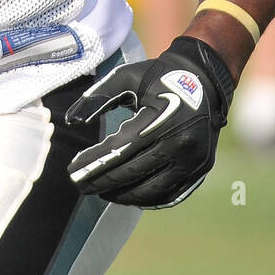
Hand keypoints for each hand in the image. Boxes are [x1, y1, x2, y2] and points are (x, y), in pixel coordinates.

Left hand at [65, 36, 234, 208]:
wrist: (204, 77)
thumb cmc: (159, 76)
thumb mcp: (126, 77)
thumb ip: (98, 97)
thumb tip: (71, 120)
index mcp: (158, 119)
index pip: (119, 150)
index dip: (94, 163)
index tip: (73, 171)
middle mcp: (178, 143)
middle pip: (132, 172)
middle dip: (102, 182)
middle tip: (81, 186)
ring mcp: (192, 159)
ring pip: (151, 190)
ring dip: (123, 195)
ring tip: (102, 192)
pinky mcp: (200, 168)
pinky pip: (170, 193)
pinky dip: (148, 198)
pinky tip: (130, 195)